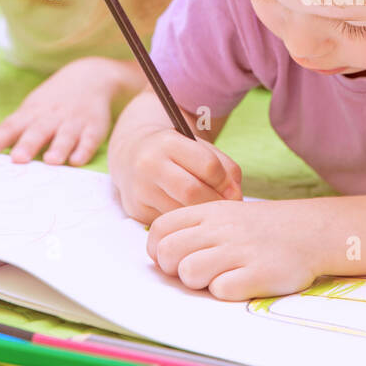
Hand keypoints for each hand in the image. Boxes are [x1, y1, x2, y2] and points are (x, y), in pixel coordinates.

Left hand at [0, 57, 123, 164]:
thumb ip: (7, 129)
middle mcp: (51, 118)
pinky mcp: (94, 128)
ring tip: (51, 161)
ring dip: (59, 148)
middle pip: (38, 132)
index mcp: (32, 114)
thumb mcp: (29, 110)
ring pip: (65, 136)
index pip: (11, 127)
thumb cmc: (53, 101)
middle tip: (18, 159)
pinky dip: (84, 150)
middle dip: (28, 145)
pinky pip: (90, 140)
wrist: (90, 76)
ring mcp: (74, 123)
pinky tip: (77, 161)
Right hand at [114, 127, 241, 224]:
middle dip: (215, 202)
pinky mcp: (136, 209)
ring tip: (209, 211)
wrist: (131, 154)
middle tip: (226, 207)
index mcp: (168, 142)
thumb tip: (235, 196)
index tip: (231, 189)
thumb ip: (224, 167)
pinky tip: (190, 216)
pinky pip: (169, 222)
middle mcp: (149, 164)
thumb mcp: (199, 147)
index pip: (208, 165)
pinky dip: (184, 222)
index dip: (225, 181)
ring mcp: (140, 189)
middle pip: (193, 193)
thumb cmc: (174, 152)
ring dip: (200, 215)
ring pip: (180, 212)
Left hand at [146, 199, 320, 300]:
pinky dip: (227, 292)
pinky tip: (242, 282)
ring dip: (199, 283)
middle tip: (195, 273)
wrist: (312, 231)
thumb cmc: (263, 228)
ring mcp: (240, 250)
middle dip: (174, 270)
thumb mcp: (227, 215)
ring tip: (219, 277)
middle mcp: (222, 229)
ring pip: (190, 272)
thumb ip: (195, 228)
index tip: (173, 260)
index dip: (158, 250)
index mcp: (210, 212)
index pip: (160, 229)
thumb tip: (161, 253)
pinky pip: (221, 290)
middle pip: (169, 253)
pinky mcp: (258, 274)